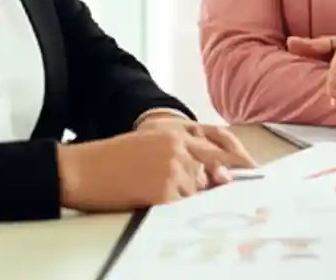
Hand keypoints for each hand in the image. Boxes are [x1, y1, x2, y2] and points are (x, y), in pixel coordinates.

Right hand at [56, 124, 255, 211]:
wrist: (83, 169)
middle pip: (217, 164)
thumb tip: (216, 177)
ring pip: (198, 188)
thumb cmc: (113, 159)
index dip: (236, 156)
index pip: (217, 141)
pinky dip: (172, 204)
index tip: (252, 167)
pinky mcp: (165, 189)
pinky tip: (151, 196)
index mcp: (175, 130)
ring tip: (155, 186)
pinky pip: (182, 203)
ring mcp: (174, 167)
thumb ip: (183, 154)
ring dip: (186, 193)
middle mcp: (179, 145)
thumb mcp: (151, 144)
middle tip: (234, 186)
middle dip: (225, 179)